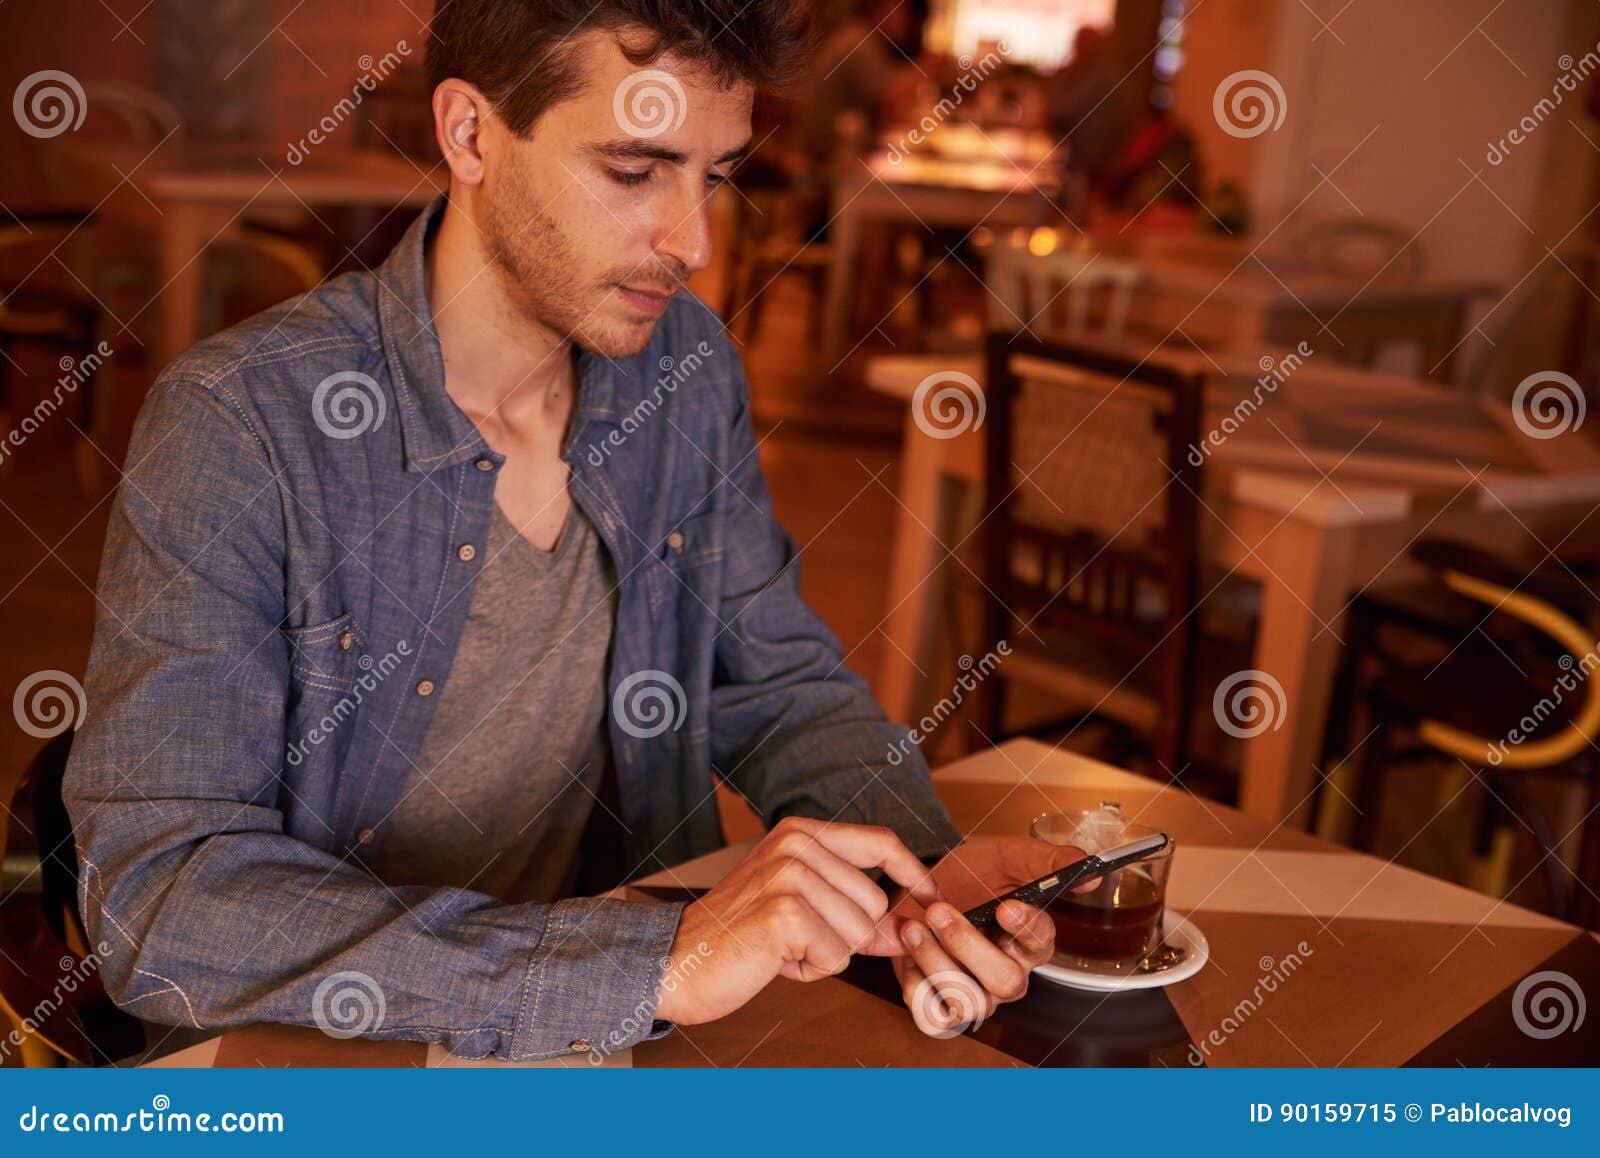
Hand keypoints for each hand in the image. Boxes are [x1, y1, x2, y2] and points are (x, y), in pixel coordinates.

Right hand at [653, 817, 941, 1025]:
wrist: (676, 961)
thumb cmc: (737, 937)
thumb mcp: (800, 911)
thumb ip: (855, 912)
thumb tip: (907, 927)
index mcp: (798, 831)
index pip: (879, 841)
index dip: (913, 872)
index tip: (932, 895)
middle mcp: (794, 843)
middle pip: (874, 901)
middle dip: (847, 935)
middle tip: (796, 938)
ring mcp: (789, 875)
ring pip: (860, 931)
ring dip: (827, 954)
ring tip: (782, 947)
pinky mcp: (785, 913)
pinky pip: (837, 955)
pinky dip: (811, 969)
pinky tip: (776, 960)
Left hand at [889, 836, 1091, 1036]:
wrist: (925, 886)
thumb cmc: (973, 874)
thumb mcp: (1010, 857)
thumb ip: (1049, 862)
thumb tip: (1091, 874)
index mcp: (1032, 941)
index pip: (1042, 942)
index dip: (1025, 927)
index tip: (1006, 906)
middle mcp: (1010, 975)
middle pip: (1006, 983)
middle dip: (968, 945)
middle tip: (939, 910)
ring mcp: (977, 995)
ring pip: (968, 1003)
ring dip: (936, 964)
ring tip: (914, 928)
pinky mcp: (941, 1006)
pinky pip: (932, 1018)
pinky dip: (915, 988)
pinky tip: (907, 955)